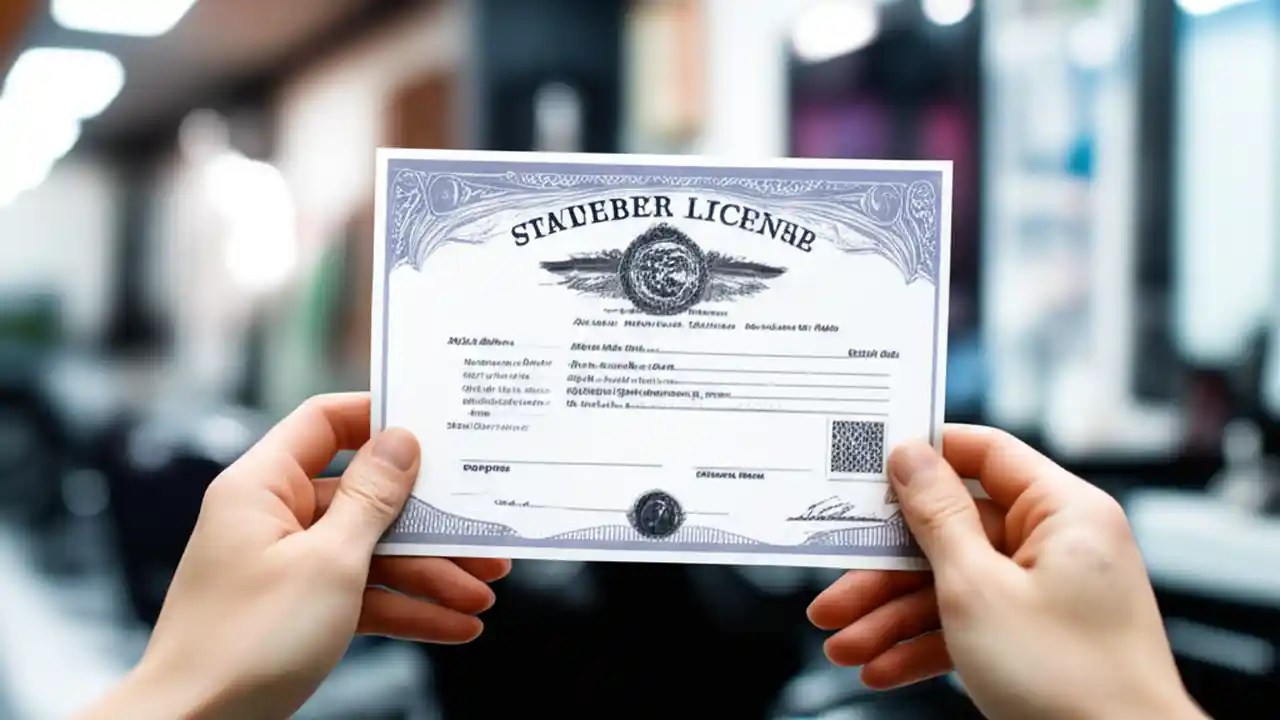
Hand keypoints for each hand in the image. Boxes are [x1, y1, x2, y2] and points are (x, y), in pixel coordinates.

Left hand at [81, 393, 510, 719]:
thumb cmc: (246, 642)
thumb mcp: (329, 563)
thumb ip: (372, 499)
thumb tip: (401, 441)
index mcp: (262, 486)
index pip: (325, 422)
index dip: (380, 417)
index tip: (435, 428)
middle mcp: (272, 517)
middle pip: (364, 498)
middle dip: (429, 524)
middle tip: (482, 535)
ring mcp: (286, 565)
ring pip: (371, 553)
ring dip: (428, 576)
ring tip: (481, 595)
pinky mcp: (298, 608)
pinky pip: (361, 595)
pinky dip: (405, 609)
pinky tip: (452, 625)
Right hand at [807, 425, 1205, 719]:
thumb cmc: (1070, 679)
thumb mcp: (977, 589)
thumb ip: (936, 517)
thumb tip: (911, 456)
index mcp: (1063, 511)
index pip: (986, 453)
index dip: (925, 457)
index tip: (869, 470)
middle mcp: (1059, 544)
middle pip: (953, 532)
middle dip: (886, 573)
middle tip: (834, 595)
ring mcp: (1049, 593)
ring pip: (954, 585)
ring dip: (894, 618)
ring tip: (844, 647)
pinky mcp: (1038, 636)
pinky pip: (972, 623)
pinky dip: (927, 645)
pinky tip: (882, 668)